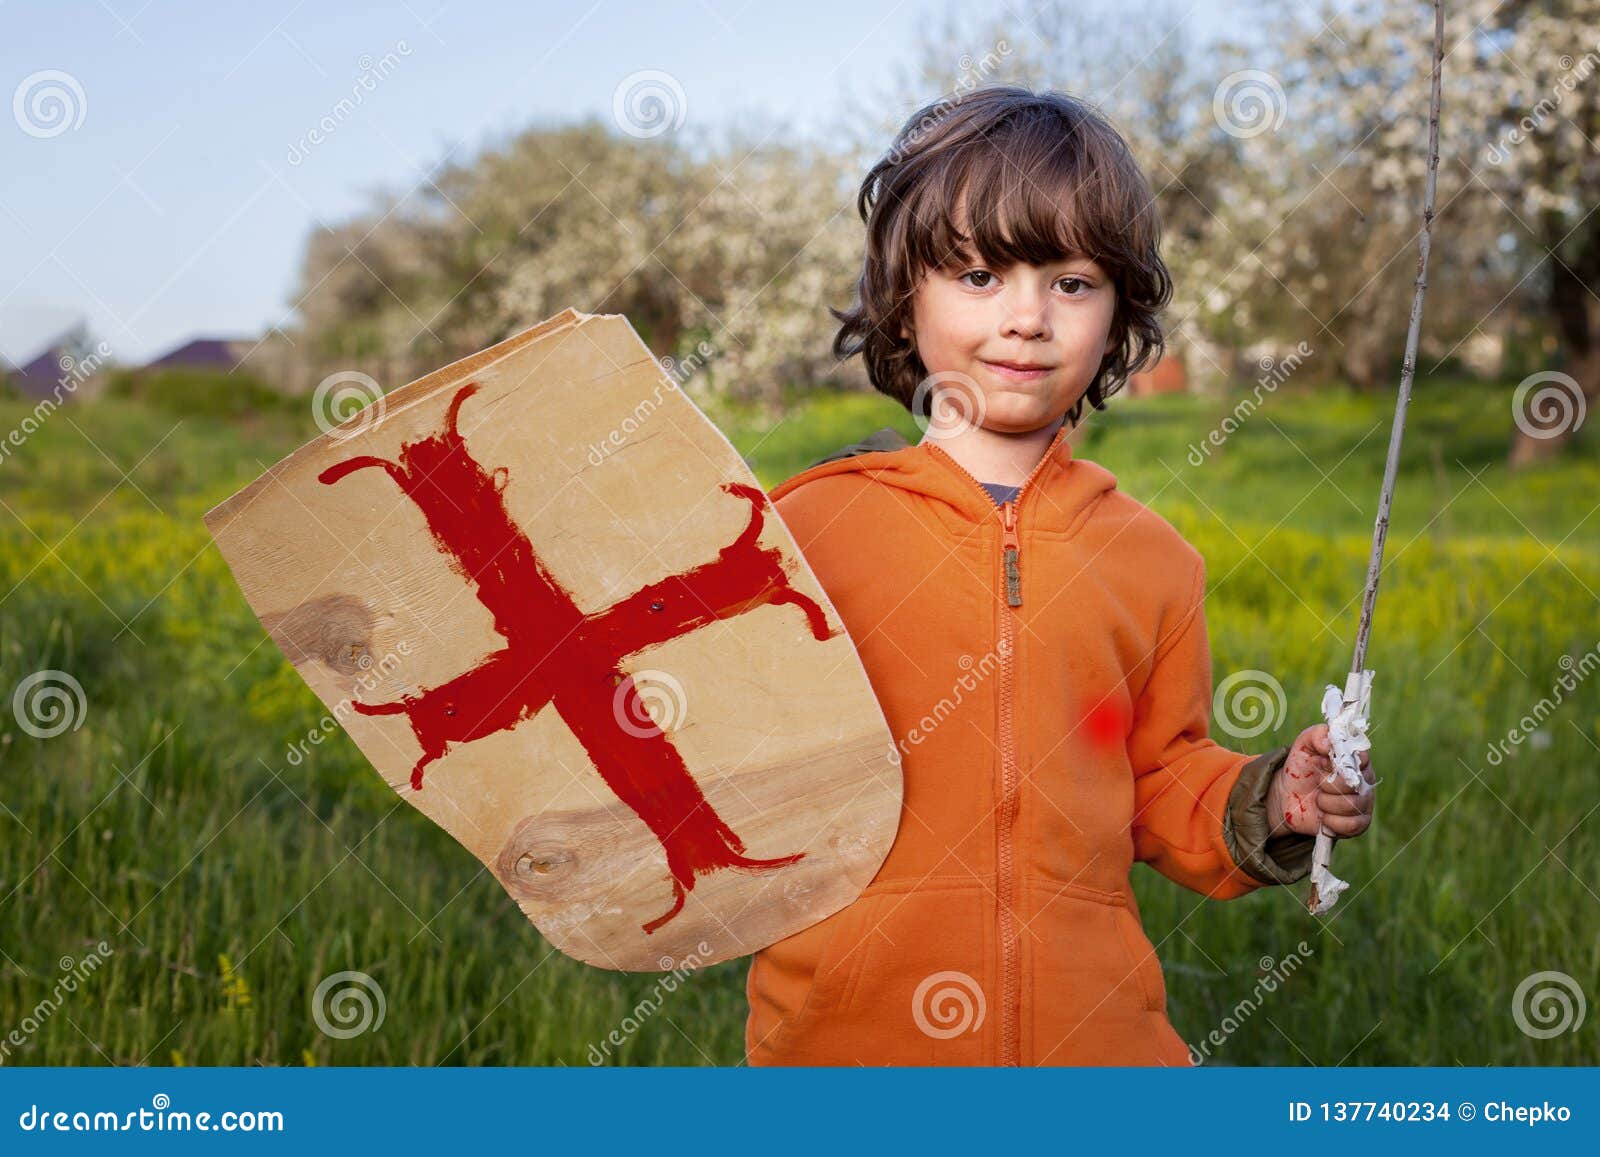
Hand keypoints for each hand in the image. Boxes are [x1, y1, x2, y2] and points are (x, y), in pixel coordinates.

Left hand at [1265, 723, 1374, 838]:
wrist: (1289, 798)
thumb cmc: (1302, 768)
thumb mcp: (1304, 745)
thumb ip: (1316, 735)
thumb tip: (1328, 742)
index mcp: (1355, 759)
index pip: (1361, 756)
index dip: (1338, 761)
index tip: (1321, 761)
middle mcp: (1364, 780)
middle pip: (1354, 783)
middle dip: (1327, 784)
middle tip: (1317, 782)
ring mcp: (1364, 802)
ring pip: (1352, 805)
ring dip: (1326, 803)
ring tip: (1318, 799)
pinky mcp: (1360, 823)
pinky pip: (1352, 825)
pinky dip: (1332, 822)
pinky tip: (1324, 817)